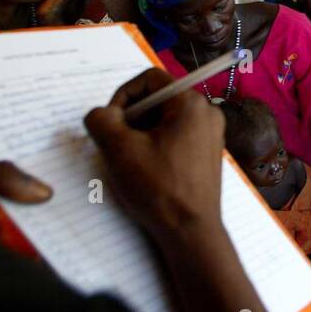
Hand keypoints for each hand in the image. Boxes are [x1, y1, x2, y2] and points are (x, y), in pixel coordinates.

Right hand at [84, 68, 227, 238]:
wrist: (191, 232)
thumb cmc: (159, 188)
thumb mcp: (120, 150)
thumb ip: (101, 120)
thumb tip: (100, 114)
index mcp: (191, 104)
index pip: (149, 79)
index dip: (122, 95)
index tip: (110, 123)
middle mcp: (207, 113)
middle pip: (158, 99)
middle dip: (131, 118)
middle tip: (116, 144)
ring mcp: (210, 135)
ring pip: (164, 120)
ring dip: (140, 133)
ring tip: (128, 160)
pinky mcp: (206, 155)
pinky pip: (175, 137)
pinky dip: (155, 146)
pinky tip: (145, 171)